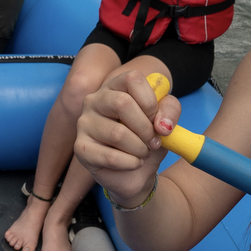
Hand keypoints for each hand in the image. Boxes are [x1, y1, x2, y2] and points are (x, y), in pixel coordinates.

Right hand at [74, 68, 178, 206]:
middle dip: (145, 128)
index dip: (150, 101)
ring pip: (117, 133)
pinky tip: (133, 163)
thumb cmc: (147, 138)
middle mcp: (94, 100)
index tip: (155, 118)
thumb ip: (170, 111)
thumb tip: (162, 126)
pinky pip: (110, 156)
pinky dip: (130, 163)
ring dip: (140, 148)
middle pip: (122, 103)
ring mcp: (84, 123)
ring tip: (143, 153)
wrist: (137, 171)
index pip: (132, 79)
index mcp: (115, 86)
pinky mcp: (81, 148)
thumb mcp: (165, 120)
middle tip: (153, 141)